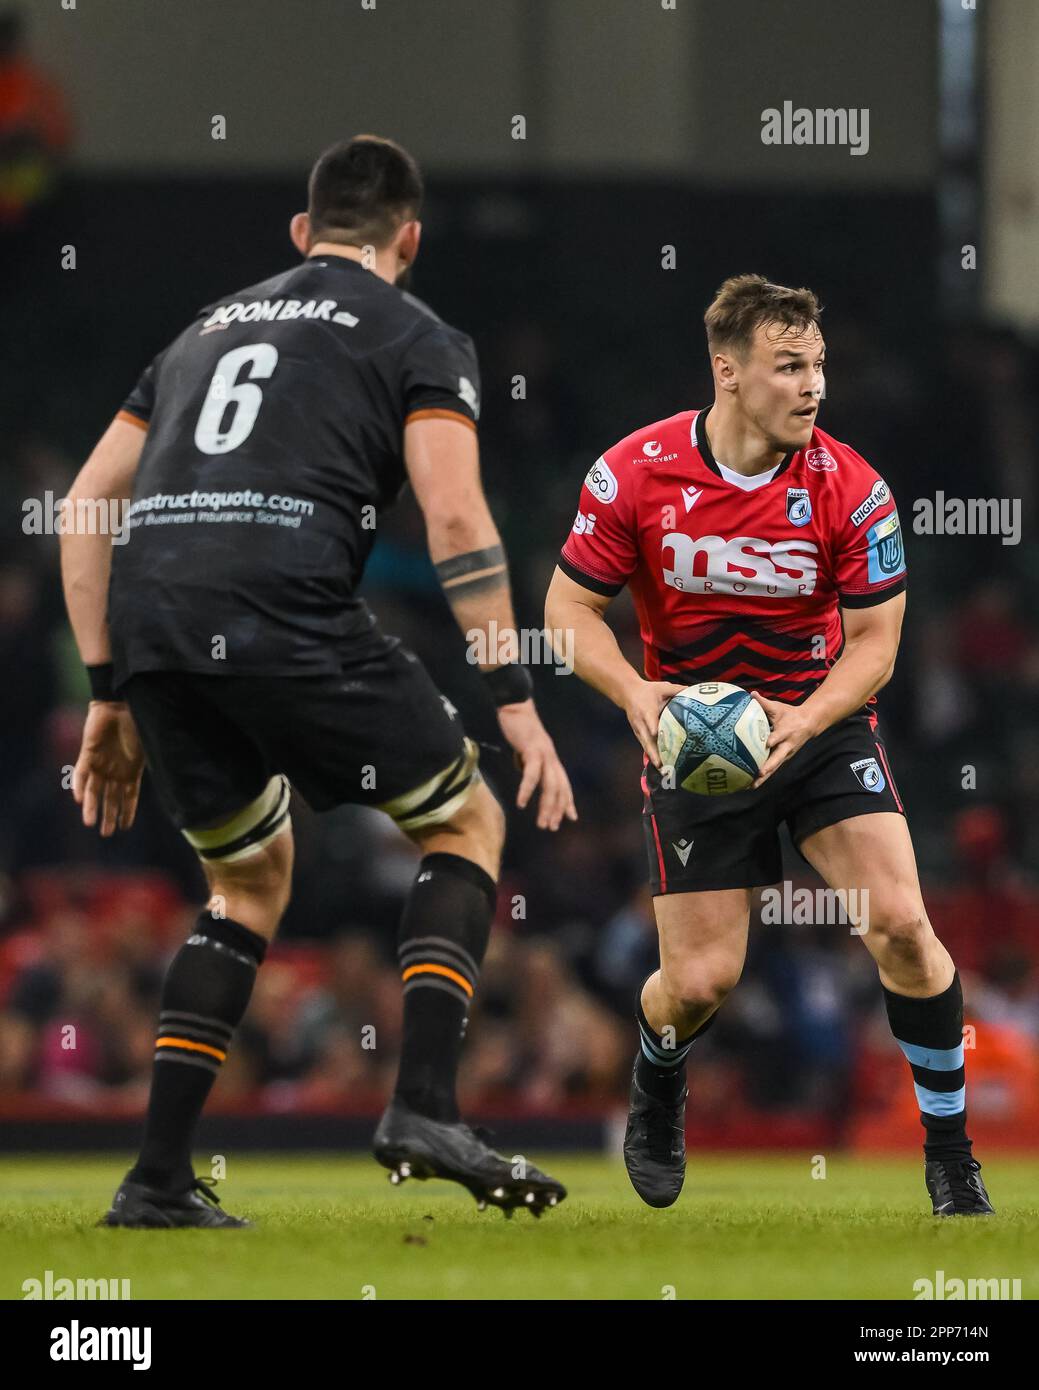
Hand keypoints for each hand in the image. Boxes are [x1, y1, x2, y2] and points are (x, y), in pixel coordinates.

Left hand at [72, 701, 144, 834]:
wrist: (121, 703)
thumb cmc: (139, 722)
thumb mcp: (150, 748)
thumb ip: (157, 763)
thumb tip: (179, 780)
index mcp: (131, 770)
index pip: (129, 796)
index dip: (127, 812)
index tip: (125, 828)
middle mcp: (115, 770)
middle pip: (110, 798)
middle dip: (108, 816)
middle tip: (106, 833)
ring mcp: (100, 763)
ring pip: (93, 790)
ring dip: (91, 806)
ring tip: (90, 823)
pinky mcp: (87, 754)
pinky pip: (80, 773)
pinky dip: (79, 786)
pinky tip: (79, 800)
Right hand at [496, 700, 577, 829]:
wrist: (515, 705)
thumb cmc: (519, 727)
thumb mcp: (526, 751)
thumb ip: (529, 765)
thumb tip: (527, 779)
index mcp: (551, 759)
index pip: (564, 784)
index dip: (568, 802)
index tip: (571, 818)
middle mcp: (552, 758)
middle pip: (560, 789)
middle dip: (557, 810)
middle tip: (551, 827)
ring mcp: (544, 753)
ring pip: (550, 785)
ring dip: (547, 806)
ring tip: (542, 823)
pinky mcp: (532, 749)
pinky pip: (532, 774)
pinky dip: (528, 789)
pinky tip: (522, 803)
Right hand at [622, 679, 687, 769]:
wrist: (628, 693)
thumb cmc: (648, 690)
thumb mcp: (662, 687)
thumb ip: (677, 690)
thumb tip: (694, 691)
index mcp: (646, 710)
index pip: (649, 719)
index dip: (653, 726)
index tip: (656, 733)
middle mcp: (641, 723)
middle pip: (646, 739)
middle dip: (653, 752)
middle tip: (661, 764)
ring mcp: (638, 730)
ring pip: (645, 745)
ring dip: (653, 757)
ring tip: (663, 770)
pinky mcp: (638, 734)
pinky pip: (645, 746)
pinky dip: (652, 755)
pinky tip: (660, 765)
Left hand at [750, 691, 821, 787]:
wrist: (809, 724)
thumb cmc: (790, 715)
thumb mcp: (778, 707)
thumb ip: (764, 703)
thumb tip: (752, 694)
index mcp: (785, 732)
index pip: (778, 736)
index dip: (772, 740)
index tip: (767, 743)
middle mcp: (786, 746)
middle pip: (777, 758)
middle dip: (768, 767)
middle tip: (759, 774)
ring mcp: (785, 755)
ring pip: (774, 768)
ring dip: (763, 778)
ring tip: (751, 786)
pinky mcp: (782, 759)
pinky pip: (772, 770)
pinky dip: (763, 778)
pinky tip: (752, 785)